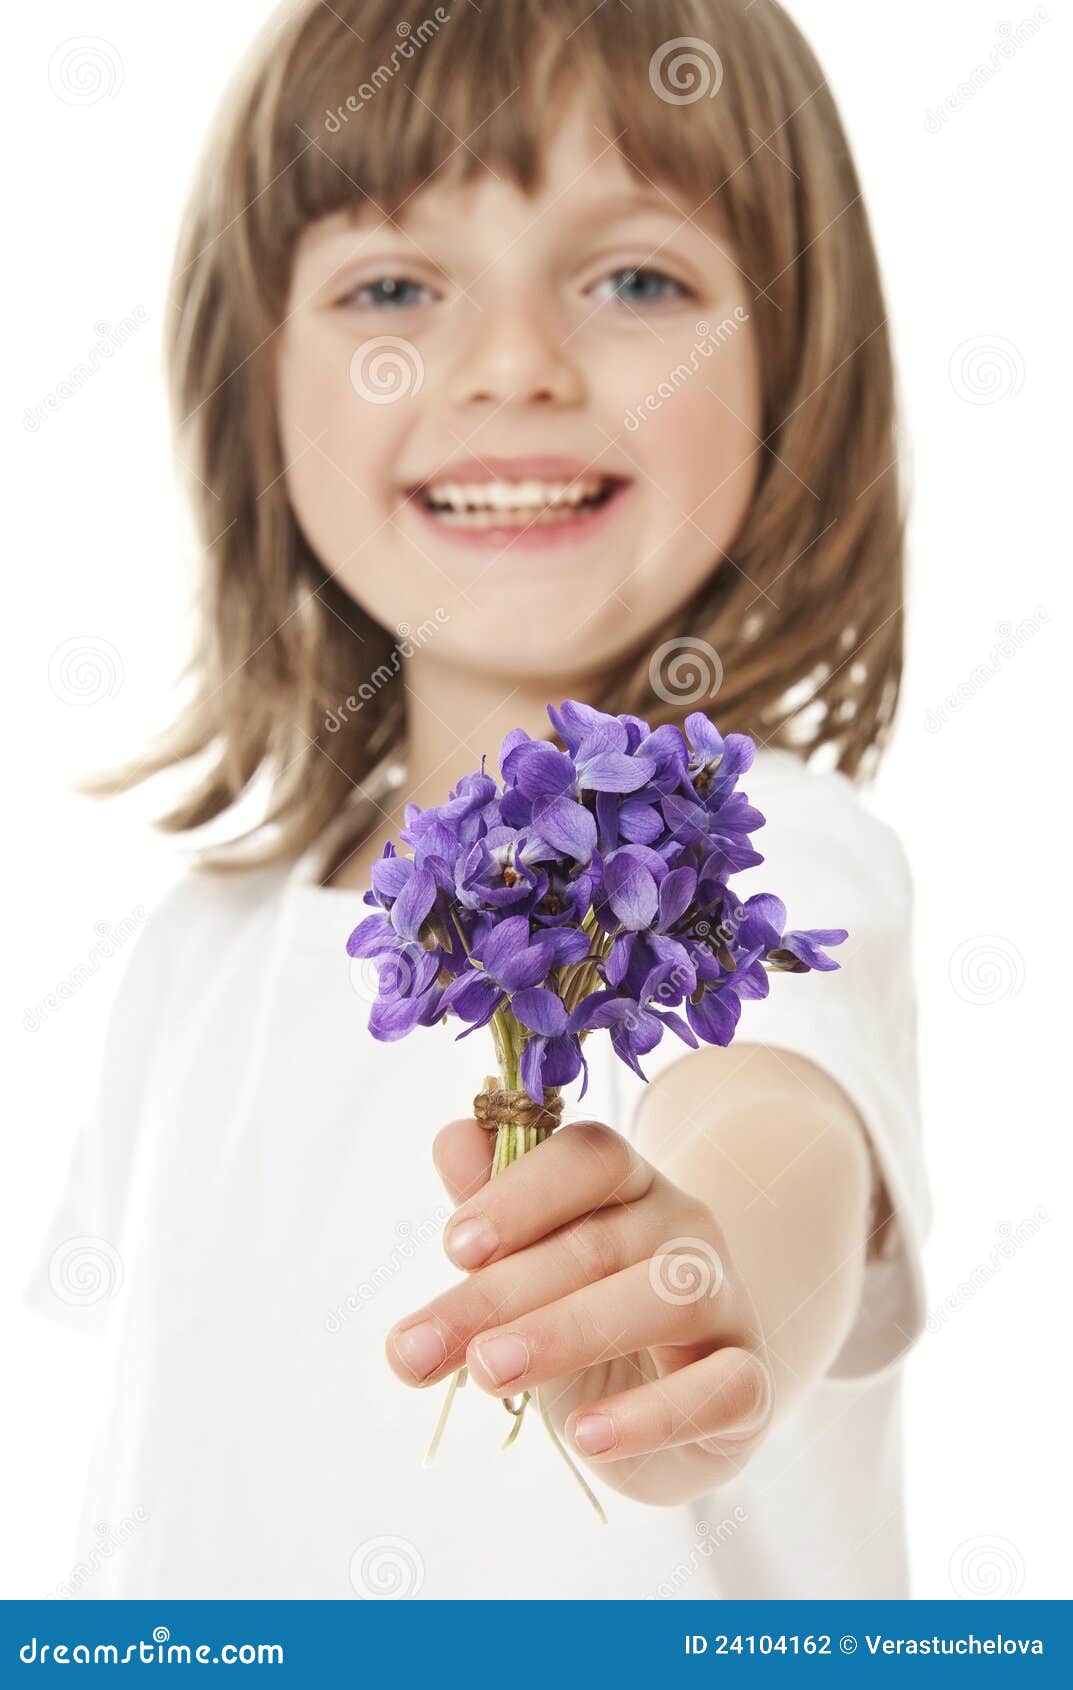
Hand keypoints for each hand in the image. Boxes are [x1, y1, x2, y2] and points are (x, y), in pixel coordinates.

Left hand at [385, 1117, 775, 1501]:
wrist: (685, 1400)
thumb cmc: (590, 1314)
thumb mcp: (532, 1263)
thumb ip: (492, 1203)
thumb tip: (450, 1137)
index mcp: (629, 1185)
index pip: (588, 1157)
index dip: (521, 1192)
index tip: (453, 1246)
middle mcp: (684, 1228)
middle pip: (597, 1241)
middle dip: (497, 1294)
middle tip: (415, 1349)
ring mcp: (724, 1301)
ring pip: (662, 1297)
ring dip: (566, 1332)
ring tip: (488, 1373)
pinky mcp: (749, 1381)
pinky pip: (721, 1388)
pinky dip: (653, 1414)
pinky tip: (586, 1436)